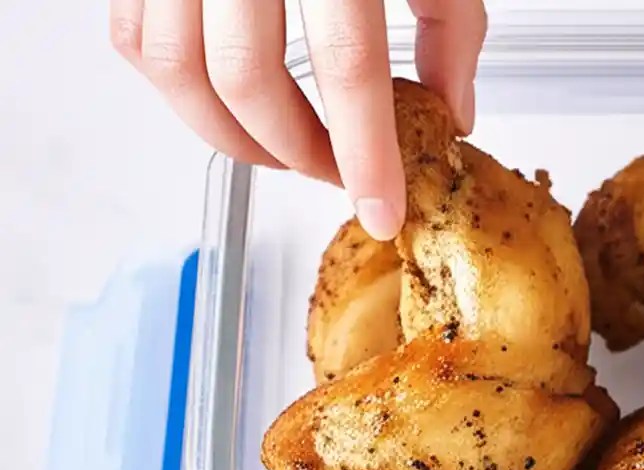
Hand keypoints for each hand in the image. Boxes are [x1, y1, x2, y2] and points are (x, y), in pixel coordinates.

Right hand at [110, 0, 486, 240]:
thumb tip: (446, 114)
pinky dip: (177, 90)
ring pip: (176, 70)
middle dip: (298, 153)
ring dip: (232, 137)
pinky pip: (134, 37)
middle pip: (248, 78)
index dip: (366, 154)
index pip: (348, 65)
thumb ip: (452, 30)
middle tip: (338, 173)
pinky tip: (225, 102)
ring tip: (286, 150)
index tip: (381, 208)